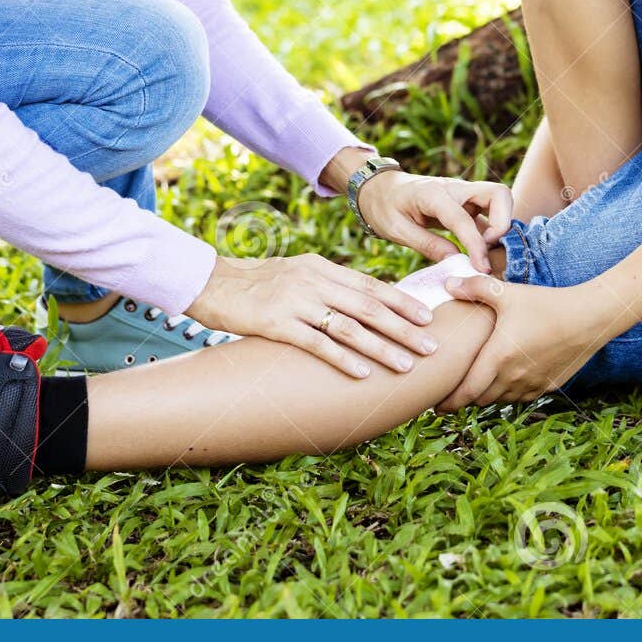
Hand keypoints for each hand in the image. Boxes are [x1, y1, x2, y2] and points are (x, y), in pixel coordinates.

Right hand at [188, 253, 437, 378]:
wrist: (209, 282)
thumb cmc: (255, 283)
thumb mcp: (296, 274)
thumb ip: (327, 286)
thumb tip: (361, 304)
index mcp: (321, 267)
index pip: (371, 285)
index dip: (402, 302)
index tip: (428, 318)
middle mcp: (314, 281)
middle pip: (369, 307)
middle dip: (404, 328)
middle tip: (432, 346)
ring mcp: (296, 301)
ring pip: (350, 327)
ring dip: (382, 348)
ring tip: (406, 365)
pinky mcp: (277, 323)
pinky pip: (317, 343)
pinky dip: (344, 359)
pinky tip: (363, 374)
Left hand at [357, 171, 512, 272]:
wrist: (380, 188)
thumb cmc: (384, 207)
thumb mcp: (397, 230)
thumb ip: (427, 244)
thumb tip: (456, 262)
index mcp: (433, 194)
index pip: (463, 218)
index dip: (476, 245)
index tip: (481, 269)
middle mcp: (455, 188)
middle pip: (499, 194)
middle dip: (503, 223)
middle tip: (489, 251)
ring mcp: (464, 194)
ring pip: (500, 201)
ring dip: (501, 227)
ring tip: (487, 254)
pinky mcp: (467, 204)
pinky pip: (490, 214)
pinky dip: (494, 232)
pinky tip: (484, 253)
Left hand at [434, 275, 599, 411]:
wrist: (589, 318)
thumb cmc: (546, 303)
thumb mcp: (507, 292)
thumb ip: (474, 288)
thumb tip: (447, 284)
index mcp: (498, 358)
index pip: (466, 391)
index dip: (449, 402)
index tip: (436, 406)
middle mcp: (513, 377)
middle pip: (480, 399)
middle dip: (465, 397)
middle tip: (452, 392)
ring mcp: (532, 384)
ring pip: (500, 400)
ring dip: (487, 395)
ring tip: (477, 385)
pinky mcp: (548, 386)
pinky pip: (521, 397)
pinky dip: (509, 393)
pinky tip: (506, 379)